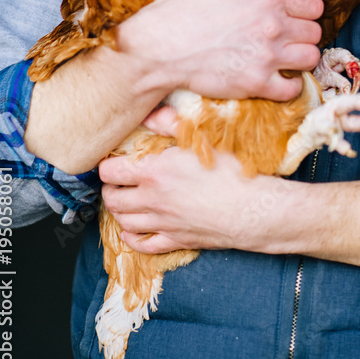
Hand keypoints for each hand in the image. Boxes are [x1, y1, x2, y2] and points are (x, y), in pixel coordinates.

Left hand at [99, 134, 282, 254]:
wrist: (253, 209)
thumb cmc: (230, 171)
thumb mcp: (201, 138)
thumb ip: (170, 123)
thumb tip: (149, 113)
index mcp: (153, 172)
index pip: (110, 172)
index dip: (107, 164)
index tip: (114, 159)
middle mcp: (151, 201)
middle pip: (112, 198)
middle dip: (110, 188)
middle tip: (118, 179)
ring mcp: (162, 224)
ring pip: (124, 221)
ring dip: (119, 211)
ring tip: (125, 200)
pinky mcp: (175, 241)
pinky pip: (142, 245)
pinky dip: (133, 237)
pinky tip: (134, 229)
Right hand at [115, 0, 322, 100]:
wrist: (160, 44)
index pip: (315, 6)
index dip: (307, 8)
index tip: (295, 12)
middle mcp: (275, 27)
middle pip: (316, 32)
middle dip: (305, 31)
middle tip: (289, 32)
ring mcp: (267, 57)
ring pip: (310, 58)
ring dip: (302, 55)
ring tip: (287, 53)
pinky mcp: (256, 84)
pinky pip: (292, 89)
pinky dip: (290, 84)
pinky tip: (279, 76)